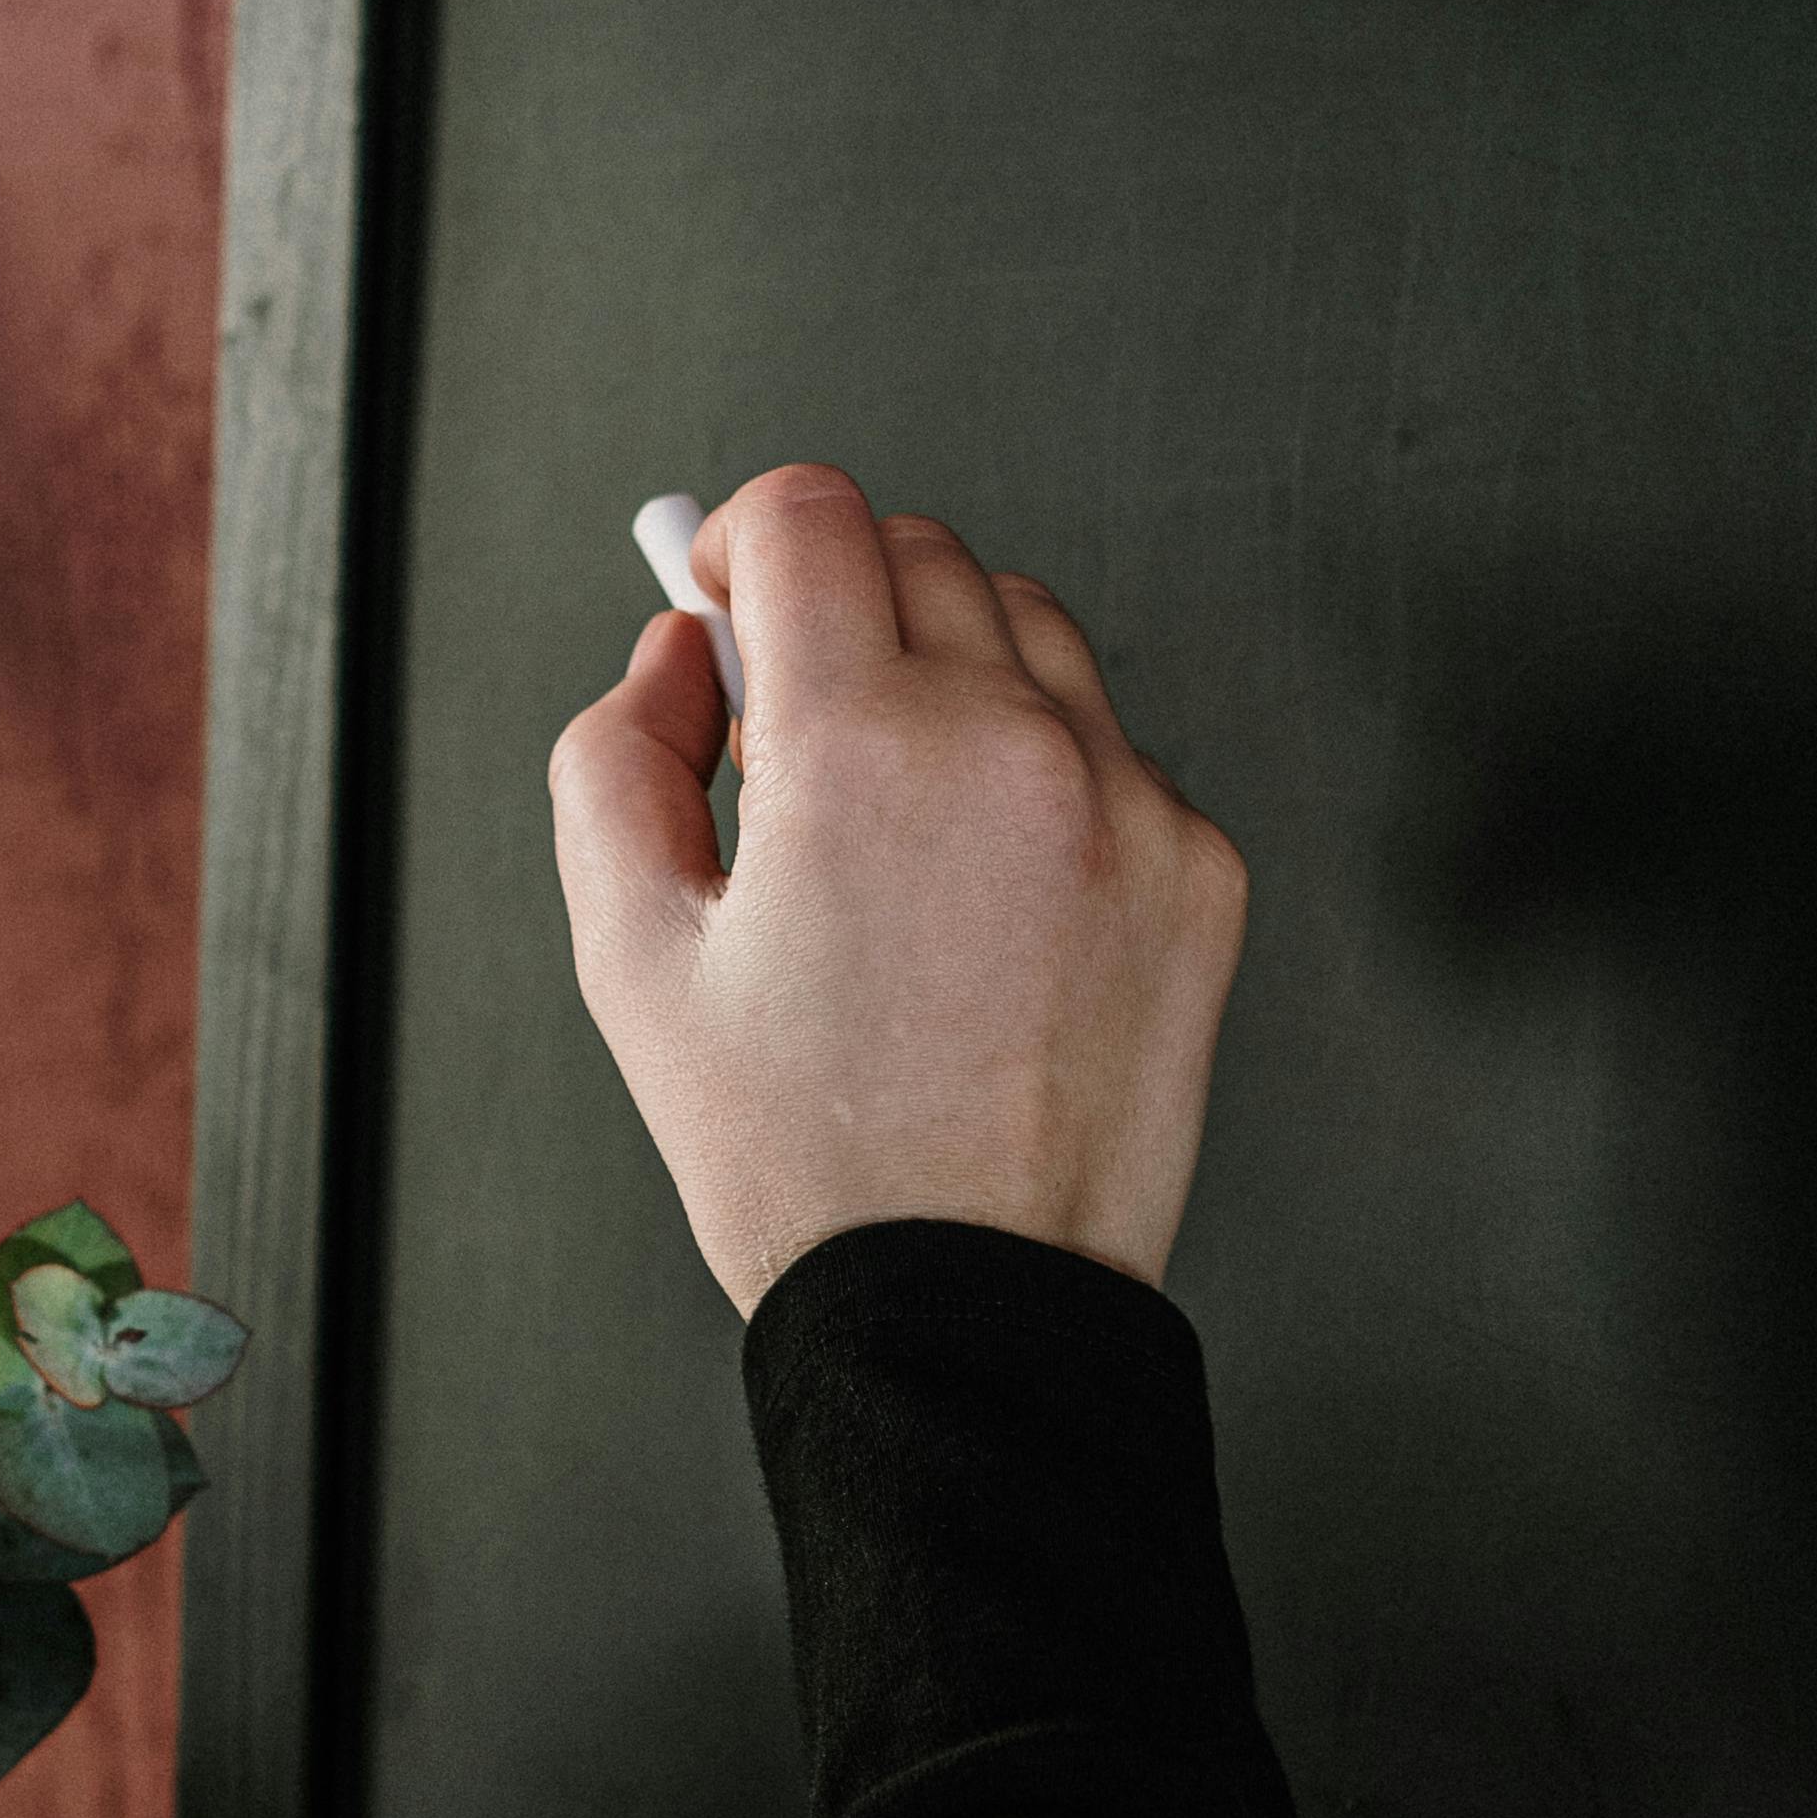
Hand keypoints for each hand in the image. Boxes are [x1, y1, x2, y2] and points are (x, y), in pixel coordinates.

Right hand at [546, 464, 1248, 1314]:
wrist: (963, 1303)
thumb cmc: (802, 1160)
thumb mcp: (627, 956)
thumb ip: (617, 759)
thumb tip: (674, 655)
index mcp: (859, 748)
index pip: (809, 514)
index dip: (740, 539)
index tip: (726, 599)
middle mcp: (1011, 747)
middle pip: (919, 550)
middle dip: (838, 607)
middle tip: (792, 731)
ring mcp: (1127, 803)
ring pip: (1029, 628)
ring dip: (950, 672)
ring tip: (896, 818)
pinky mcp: (1199, 869)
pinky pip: (1109, 748)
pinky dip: (1040, 779)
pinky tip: (984, 899)